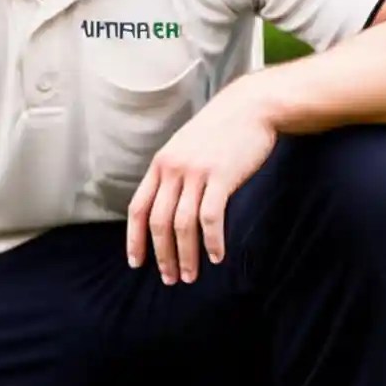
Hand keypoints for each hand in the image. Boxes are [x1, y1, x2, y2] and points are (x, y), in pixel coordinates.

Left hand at [126, 77, 277, 283]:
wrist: (250, 106)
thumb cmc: (220, 131)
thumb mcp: (186, 147)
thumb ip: (173, 173)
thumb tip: (166, 206)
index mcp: (160, 164)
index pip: (137, 208)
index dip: (134, 239)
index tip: (136, 263)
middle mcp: (172, 169)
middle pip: (158, 222)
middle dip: (161, 255)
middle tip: (169, 278)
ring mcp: (196, 172)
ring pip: (182, 225)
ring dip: (185, 256)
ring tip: (190, 276)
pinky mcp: (220, 176)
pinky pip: (211, 218)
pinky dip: (212, 242)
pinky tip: (217, 257)